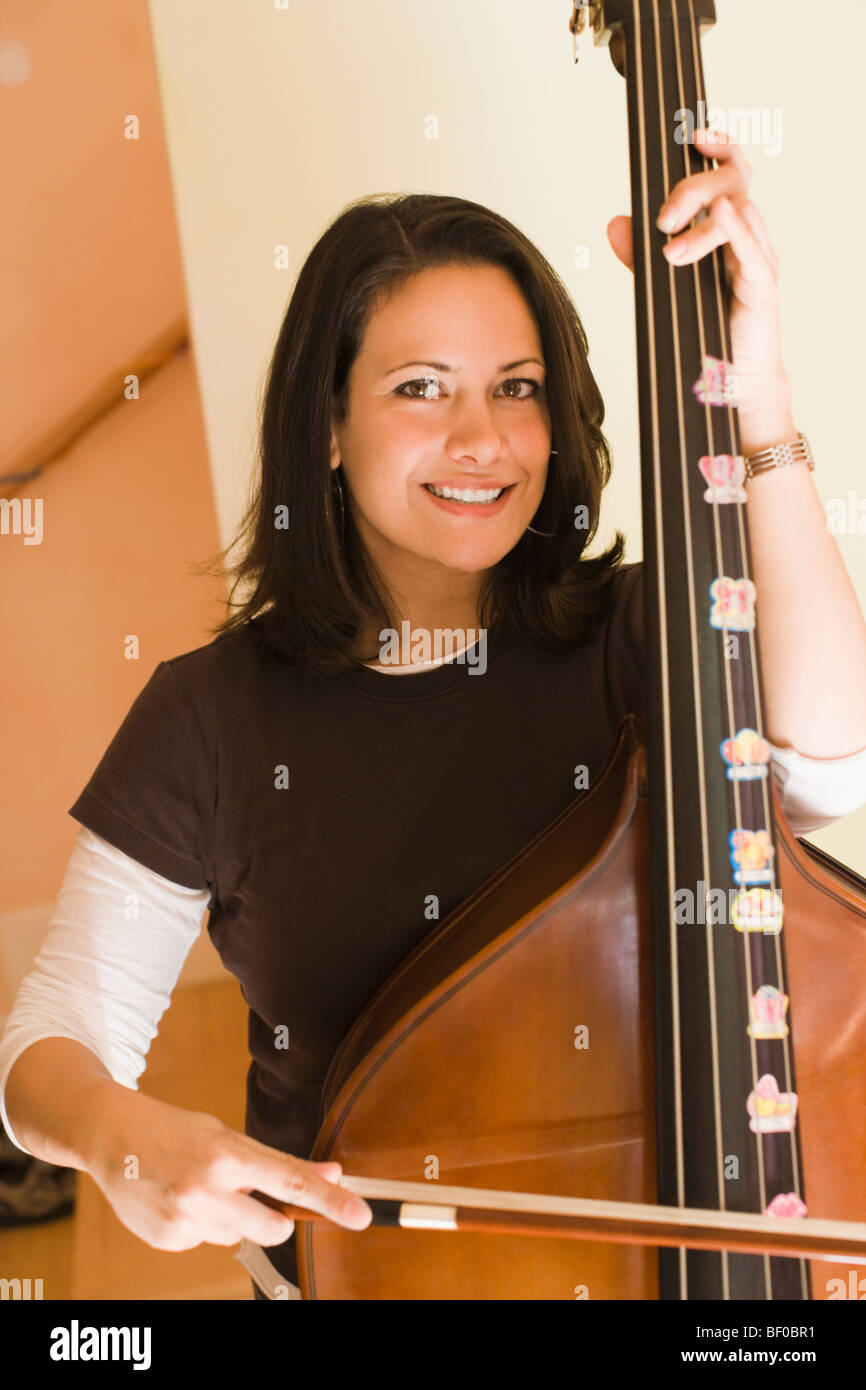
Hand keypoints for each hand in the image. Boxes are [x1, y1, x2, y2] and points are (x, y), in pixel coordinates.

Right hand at [89, 1091, 371, 1251]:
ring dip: (232, 1219)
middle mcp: (206, 1190)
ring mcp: (184, 1219)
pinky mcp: (166, 1240)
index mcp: (226, 1154)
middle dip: (274, 1218)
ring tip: (200, 1187)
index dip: (330, 1201)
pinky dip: (202, 1226)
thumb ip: (277, 1162)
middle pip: (272, 1227)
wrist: (111, 1136)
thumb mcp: (227, 1135)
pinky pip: (206, 1243)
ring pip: (238, 1237)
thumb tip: (330, 1174)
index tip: (361, 1215)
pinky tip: (179, 1200)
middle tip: (251, 1193)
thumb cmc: (174, 1130)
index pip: (291, 1183)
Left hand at [607, 128, 788, 413]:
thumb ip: (643, 256)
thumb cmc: (704, 329)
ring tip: (670, 248)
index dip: (716, 145)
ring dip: (702, 224)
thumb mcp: (666, 286)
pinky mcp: (762, 287)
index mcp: (725, 228)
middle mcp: (746, 236)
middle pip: (731, 183)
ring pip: (739, 214)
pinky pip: (754, 251)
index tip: (692, 132)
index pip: (727, 171)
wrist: (729, 381)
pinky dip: (737, 230)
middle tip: (662, 218)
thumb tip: (615, 224)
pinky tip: (721, 216)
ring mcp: (757, 258)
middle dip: (693, 190)